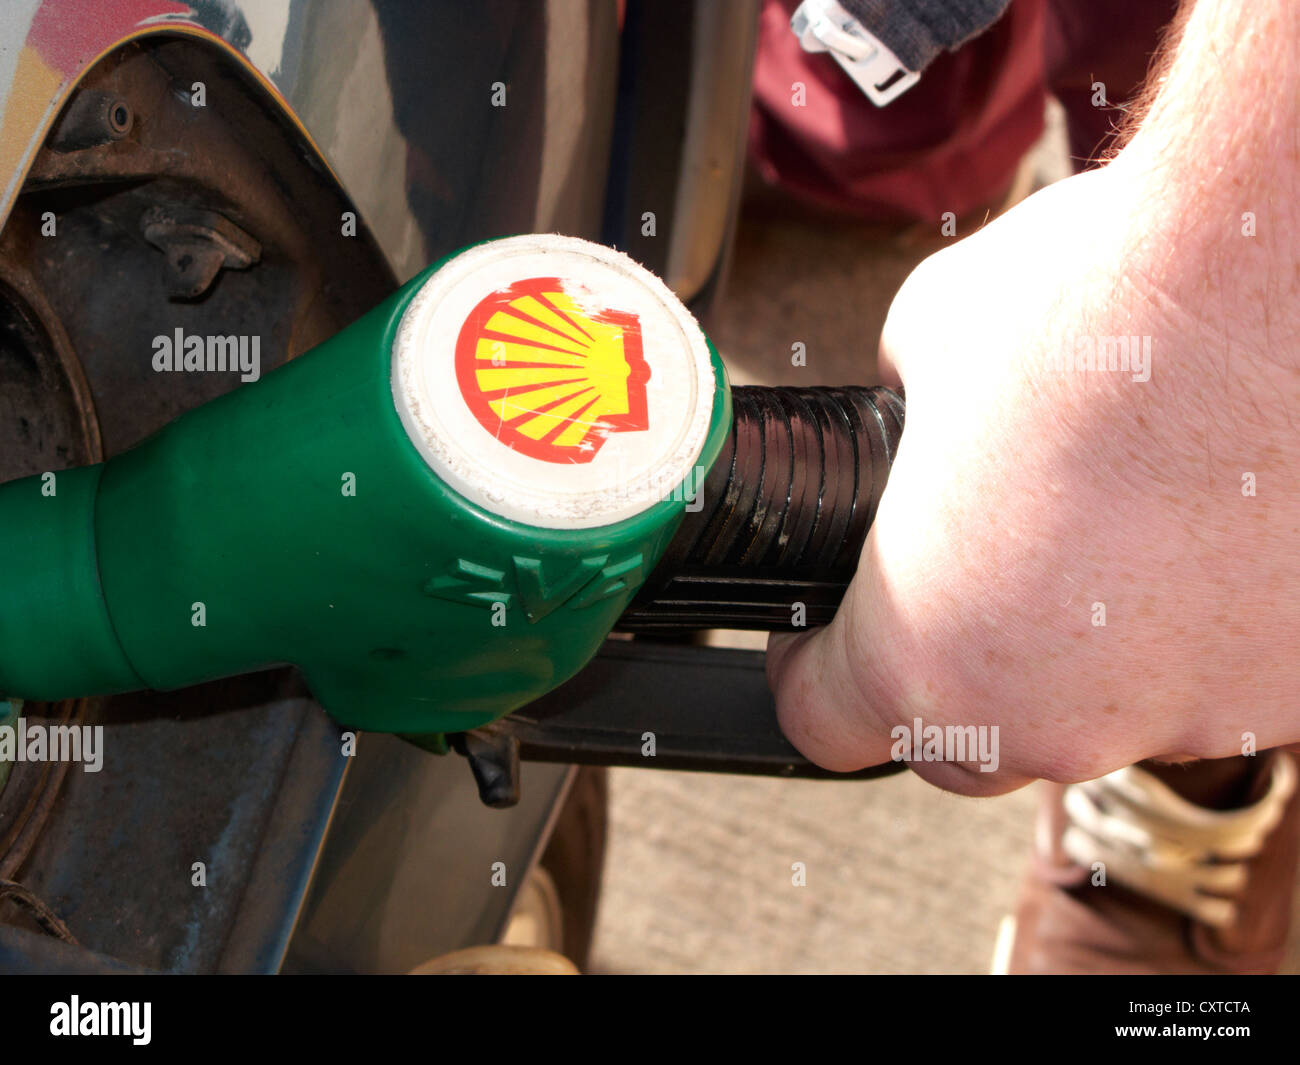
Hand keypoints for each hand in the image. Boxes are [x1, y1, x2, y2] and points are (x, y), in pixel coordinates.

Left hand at [766, 163, 1299, 793]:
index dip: (809, 675)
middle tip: (959, 585)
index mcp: (926, 657)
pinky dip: (1187, 628)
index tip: (819, 645)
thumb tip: (917, 425)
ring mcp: (1185, 718)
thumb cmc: (1097, 308)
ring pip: (1096, 717)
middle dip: (943, 676)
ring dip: (1079, 654)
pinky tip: (1191, 532)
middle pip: (963, 745)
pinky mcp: (1289, 690)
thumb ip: (897, 420)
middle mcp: (1055, 721)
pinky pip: (1205, 681)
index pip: (824, 723)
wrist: (1278, 274)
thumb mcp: (922, 344)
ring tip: (1099, 534)